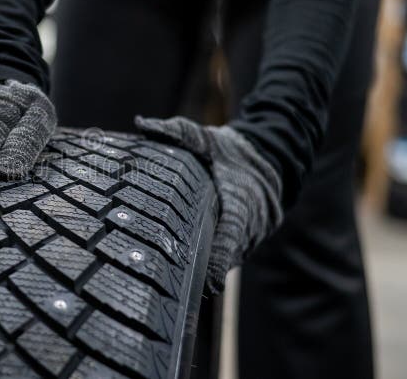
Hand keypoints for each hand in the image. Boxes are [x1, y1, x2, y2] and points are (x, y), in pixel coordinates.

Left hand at [135, 116, 282, 292]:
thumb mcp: (204, 136)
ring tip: (169, 282)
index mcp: (242, 204)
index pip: (231, 239)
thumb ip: (175, 131)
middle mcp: (250, 228)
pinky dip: (207, 267)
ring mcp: (249, 241)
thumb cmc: (229, 151)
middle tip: (169, 283)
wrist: (266, 159)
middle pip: (224, 259)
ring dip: (202, 272)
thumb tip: (140, 123)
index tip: (207, 282)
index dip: (220, 262)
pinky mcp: (243, 247)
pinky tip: (179, 273)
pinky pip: (225, 261)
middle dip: (200, 272)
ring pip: (224, 263)